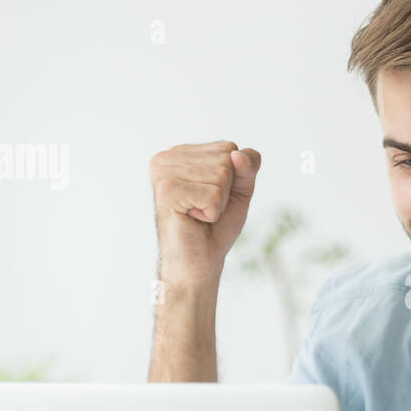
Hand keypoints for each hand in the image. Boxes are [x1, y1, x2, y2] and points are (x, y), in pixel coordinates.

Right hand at [150, 141, 260, 287]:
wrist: (199, 262)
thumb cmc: (216, 227)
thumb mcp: (239, 190)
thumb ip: (247, 166)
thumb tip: (238, 154)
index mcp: (181, 153)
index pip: (229, 148)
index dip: (233, 179)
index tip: (212, 197)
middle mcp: (167, 158)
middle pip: (226, 159)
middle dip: (226, 191)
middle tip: (204, 209)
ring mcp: (164, 173)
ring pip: (221, 175)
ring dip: (218, 203)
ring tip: (197, 214)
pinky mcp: (167, 191)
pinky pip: (213, 194)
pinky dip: (212, 212)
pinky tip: (192, 219)